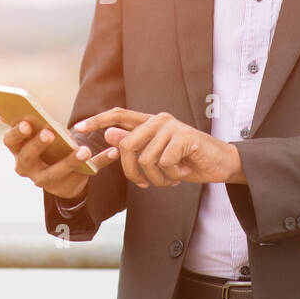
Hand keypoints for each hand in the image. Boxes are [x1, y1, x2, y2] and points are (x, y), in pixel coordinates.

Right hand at [2, 120, 120, 201]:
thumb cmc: (45, 145)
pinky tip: (112, 152)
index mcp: (18, 151)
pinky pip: (86, 174)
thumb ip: (24, 123)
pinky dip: (100, 162)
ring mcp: (47, 181)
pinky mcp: (69, 186)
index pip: (11, 141)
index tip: (27, 123)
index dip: (17, 133)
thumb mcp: (35, 134)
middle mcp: (28, 168)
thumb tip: (4, 113)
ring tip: (84, 150)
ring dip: (70, 161)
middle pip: (29, 158)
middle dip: (38, 145)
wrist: (60, 174)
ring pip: (56, 173)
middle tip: (50, 134)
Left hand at [74, 108, 245, 187]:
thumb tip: (108, 134)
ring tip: (171, 178)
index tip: (77, 127)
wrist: (222, 164)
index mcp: (150, 122)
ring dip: (156, 178)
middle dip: (132, 171)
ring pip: (145, 158)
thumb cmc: (188, 161)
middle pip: (126, 145)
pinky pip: (163, 163)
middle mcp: (159, 119)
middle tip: (146, 183)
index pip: (118, 115)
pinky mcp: (184, 136)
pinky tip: (182, 173)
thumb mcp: (158, 157)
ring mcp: (172, 126)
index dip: (97, 120)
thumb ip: (135, 145)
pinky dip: (170, 176)